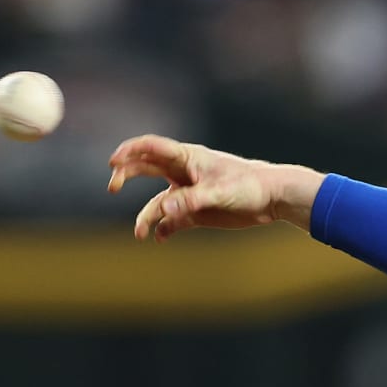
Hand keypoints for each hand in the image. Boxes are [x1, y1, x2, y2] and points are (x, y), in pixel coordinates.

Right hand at [107, 135, 324, 240]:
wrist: (273, 199)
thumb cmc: (249, 186)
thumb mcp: (219, 193)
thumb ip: (191, 200)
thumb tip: (163, 210)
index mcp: (188, 158)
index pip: (151, 147)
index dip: (129, 151)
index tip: (113, 162)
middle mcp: (183, 173)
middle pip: (145, 169)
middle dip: (126, 175)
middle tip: (112, 186)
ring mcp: (188, 193)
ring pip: (157, 202)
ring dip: (146, 217)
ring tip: (140, 234)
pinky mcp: (196, 212)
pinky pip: (172, 221)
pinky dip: (163, 230)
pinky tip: (160, 239)